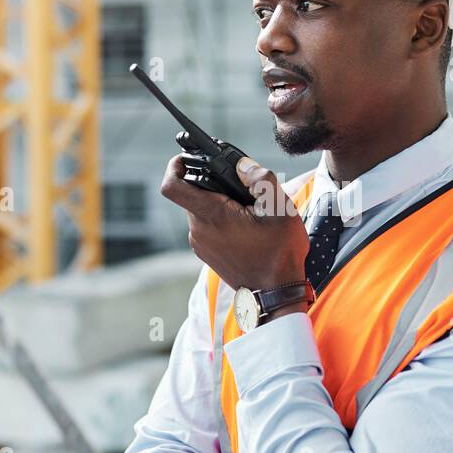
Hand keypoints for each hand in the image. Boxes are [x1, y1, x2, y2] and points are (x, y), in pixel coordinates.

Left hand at [159, 154, 307, 292]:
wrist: (275, 293)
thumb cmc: (279, 253)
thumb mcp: (280, 209)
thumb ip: (261, 179)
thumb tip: (242, 164)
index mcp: (212, 215)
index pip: (172, 186)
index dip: (175, 166)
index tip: (186, 159)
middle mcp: (198, 230)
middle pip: (192, 194)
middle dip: (213, 184)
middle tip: (240, 186)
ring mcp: (200, 244)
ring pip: (201, 210)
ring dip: (219, 203)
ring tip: (248, 209)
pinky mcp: (207, 253)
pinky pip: (207, 226)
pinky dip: (221, 219)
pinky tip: (245, 225)